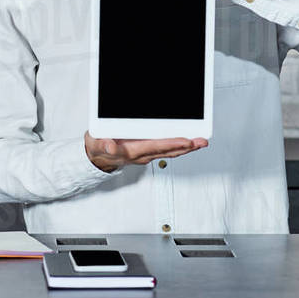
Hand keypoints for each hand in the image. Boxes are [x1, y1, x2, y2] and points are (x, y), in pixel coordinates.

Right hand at [84, 131, 207, 173]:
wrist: (97, 156)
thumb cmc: (98, 148)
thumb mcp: (96, 144)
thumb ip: (103, 146)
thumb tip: (110, 146)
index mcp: (131, 151)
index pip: (155, 146)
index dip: (171, 144)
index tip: (185, 141)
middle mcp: (142, 154)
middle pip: (168, 150)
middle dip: (186, 146)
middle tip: (201, 141)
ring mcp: (145, 153)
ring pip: (170, 151)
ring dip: (186, 147)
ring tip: (200, 141)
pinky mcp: (146, 151)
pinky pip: (166, 149)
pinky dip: (178, 146)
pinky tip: (186, 142)